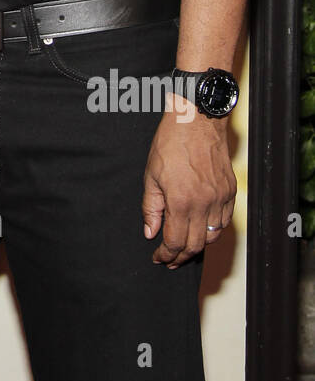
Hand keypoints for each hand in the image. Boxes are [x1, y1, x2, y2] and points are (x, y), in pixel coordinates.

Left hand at [142, 97, 235, 267]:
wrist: (196, 121)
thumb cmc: (170, 143)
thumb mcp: (151, 175)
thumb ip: (151, 208)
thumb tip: (151, 232)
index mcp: (181, 202)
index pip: (175, 242)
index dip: (165, 254)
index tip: (158, 257)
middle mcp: (204, 203)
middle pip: (195, 245)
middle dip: (180, 256)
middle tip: (169, 259)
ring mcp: (220, 198)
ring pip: (212, 235)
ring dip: (198, 245)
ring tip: (184, 246)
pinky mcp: (230, 191)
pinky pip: (224, 220)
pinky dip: (212, 229)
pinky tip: (201, 227)